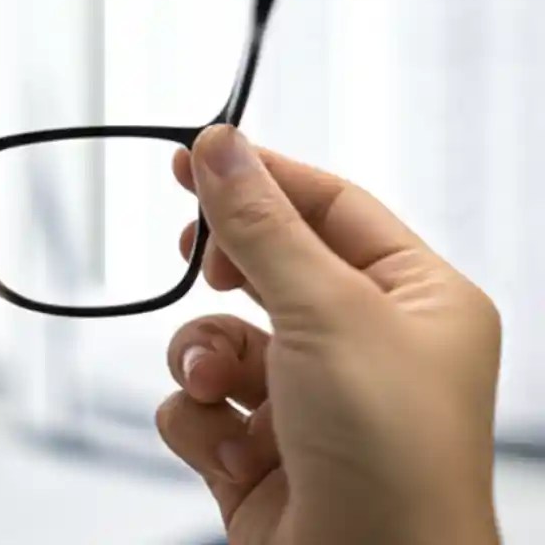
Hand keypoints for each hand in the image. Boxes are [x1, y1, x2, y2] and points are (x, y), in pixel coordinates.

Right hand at [157, 126, 501, 544]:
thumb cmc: (391, 458)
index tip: (194, 154)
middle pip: (271, 270)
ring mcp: (311, 403)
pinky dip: (199, 421)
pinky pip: (200, 406)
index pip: (333, 208)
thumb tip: (221, 148)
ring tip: (214, 386)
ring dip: (202, 357)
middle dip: (226, 272)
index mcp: (416, 301)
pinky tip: (229, 448)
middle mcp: (366, 347)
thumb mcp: (326, 312)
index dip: (263, 176)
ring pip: (221, 341)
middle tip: (191, 253)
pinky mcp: (262, 454)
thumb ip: (262, 226)